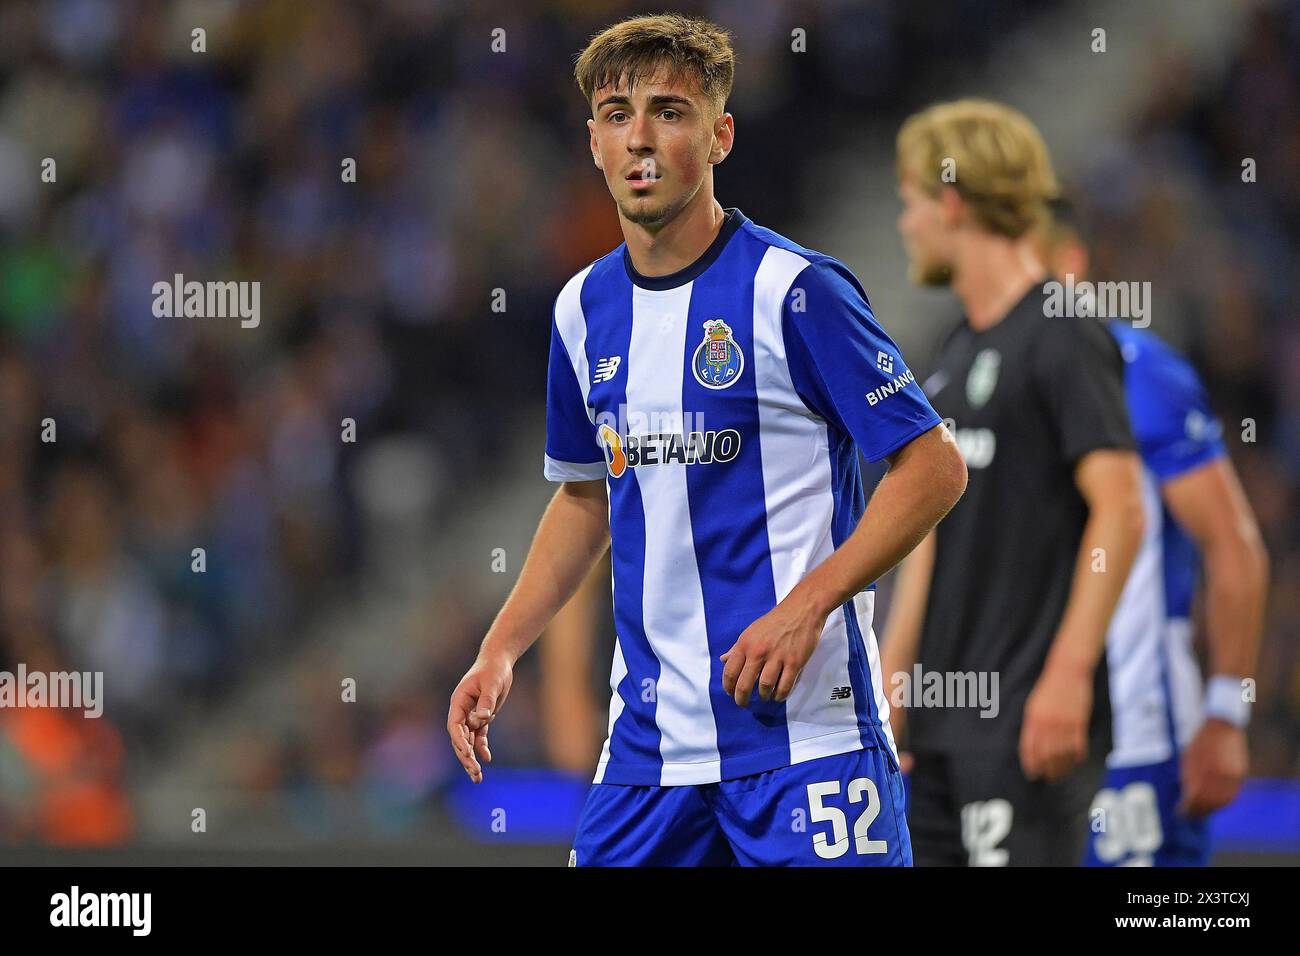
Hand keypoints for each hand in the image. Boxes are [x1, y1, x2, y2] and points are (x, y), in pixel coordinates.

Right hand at [447, 651, 513, 782]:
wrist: (498, 662)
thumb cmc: (493, 669)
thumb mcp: (492, 683)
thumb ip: (486, 701)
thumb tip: (482, 718)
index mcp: (459, 701)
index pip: (454, 725)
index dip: (459, 740)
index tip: (467, 753)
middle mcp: (461, 711)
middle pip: (459, 738)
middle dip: (465, 756)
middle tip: (474, 772)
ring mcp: (470, 715)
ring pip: (468, 741)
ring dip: (472, 758)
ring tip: (477, 777)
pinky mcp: (481, 718)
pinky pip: (479, 737)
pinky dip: (482, 748)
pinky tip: (487, 759)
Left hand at [721, 592, 826, 706]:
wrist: (802, 610)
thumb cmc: (775, 621)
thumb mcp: (751, 631)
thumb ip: (737, 648)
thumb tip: (723, 660)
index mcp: (745, 643)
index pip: (730, 671)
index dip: (728, 687)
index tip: (730, 694)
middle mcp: (758, 651)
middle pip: (744, 684)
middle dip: (742, 699)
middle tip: (743, 704)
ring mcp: (777, 657)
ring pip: (765, 687)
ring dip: (763, 696)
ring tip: (764, 697)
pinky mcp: (795, 662)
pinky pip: (785, 686)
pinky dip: (780, 695)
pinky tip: (778, 695)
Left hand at [1019, 660, 1091, 782]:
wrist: (1068, 671)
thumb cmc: (1049, 689)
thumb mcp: (1035, 706)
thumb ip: (1033, 726)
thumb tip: (1033, 748)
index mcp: (1033, 719)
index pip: (1029, 748)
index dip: (1030, 764)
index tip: (1032, 775)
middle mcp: (1048, 723)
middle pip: (1046, 755)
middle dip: (1047, 771)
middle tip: (1048, 779)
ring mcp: (1065, 723)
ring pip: (1063, 754)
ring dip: (1062, 768)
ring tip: (1061, 775)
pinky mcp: (1079, 722)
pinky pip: (1078, 746)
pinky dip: (1076, 758)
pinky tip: (1075, 762)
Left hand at [1178, 718, 1247, 816]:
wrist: (1223, 726)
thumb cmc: (1201, 741)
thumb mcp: (1189, 757)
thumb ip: (1189, 777)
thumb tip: (1187, 797)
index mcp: (1202, 769)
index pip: (1194, 797)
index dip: (1187, 807)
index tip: (1179, 812)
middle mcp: (1218, 774)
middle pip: (1208, 801)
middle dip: (1198, 811)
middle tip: (1189, 815)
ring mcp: (1232, 775)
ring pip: (1223, 800)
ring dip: (1212, 810)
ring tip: (1202, 813)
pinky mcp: (1240, 774)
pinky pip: (1232, 793)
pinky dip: (1223, 802)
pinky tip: (1215, 805)